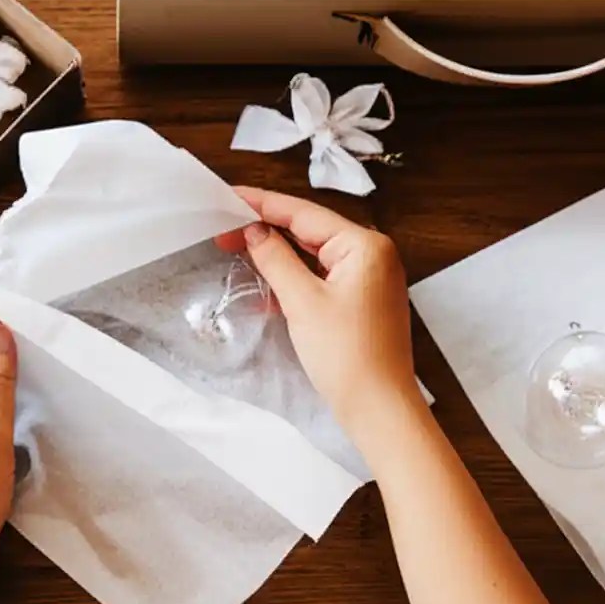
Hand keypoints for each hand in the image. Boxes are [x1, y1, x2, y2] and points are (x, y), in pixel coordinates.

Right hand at [219, 187, 417, 433]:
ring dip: (279, 255)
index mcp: (365, 245)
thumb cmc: (346, 354)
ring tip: (239, 250)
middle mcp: (374, 254)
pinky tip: (267, 285)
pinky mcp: (364, 301)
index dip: (263, 204)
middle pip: (311, 231)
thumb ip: (276, 259)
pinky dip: (295, 279)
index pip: (304, 213)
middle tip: (225, 229)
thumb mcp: (302, 302)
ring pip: (315, 255)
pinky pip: (323, 278)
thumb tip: (254, 231)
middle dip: (268, 230)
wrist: (379, 407)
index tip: (229, 196)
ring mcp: (371, 279)